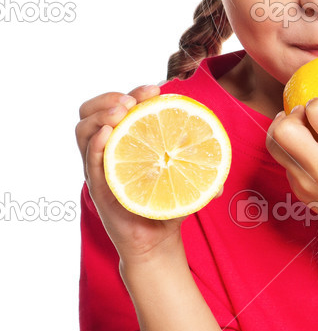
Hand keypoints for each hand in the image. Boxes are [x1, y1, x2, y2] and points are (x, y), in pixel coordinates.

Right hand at [75, 83, 200, 266]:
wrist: (157, 242)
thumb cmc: (170, 204)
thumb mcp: (189, 178)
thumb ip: (202, 166)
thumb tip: (220, 158)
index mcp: (126, 142)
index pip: (118, 107)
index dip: (132, 92)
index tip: (154, 88)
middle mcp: (107, 151)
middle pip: (93, 112)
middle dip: (111, 98)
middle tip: (133, 100)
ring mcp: (99, 168)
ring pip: (83, 130)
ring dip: (100, 115)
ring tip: (122, 112)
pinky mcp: (98, 187)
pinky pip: (89, 160)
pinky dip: (95, 144)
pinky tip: (108, 133)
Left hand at [264, 82, 317, 240]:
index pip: (317, 111)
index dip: (315, 102)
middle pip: (285, 130)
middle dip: (288, 115)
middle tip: (300, 114)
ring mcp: (308, 184)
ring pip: (275, 148)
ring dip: (280, 132)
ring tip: (293, 126)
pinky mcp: (300, 194)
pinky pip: (285, 165)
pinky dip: (291, 154)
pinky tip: (303, 149)